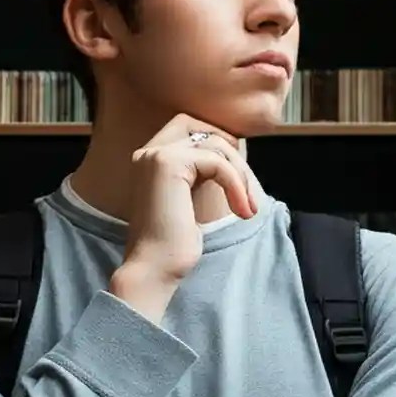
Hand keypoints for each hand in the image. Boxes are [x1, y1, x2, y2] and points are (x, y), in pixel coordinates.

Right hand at [109, 113, 256, 323]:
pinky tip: (241, 210)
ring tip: (247, 207)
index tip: (237, 180)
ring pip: (215, 145)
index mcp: (149, 159)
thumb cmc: (173, 244)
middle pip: (204, 129)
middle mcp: (148, 152)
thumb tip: (235, 149)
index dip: (220, 145)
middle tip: (245, 192)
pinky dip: (235, 184)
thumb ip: (202, 172)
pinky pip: (217, 162)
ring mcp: (156, 155)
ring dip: (240, 175)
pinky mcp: (168, 164)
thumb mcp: (192, 199)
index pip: (191, 127)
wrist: (154, 270)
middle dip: (232, 155)